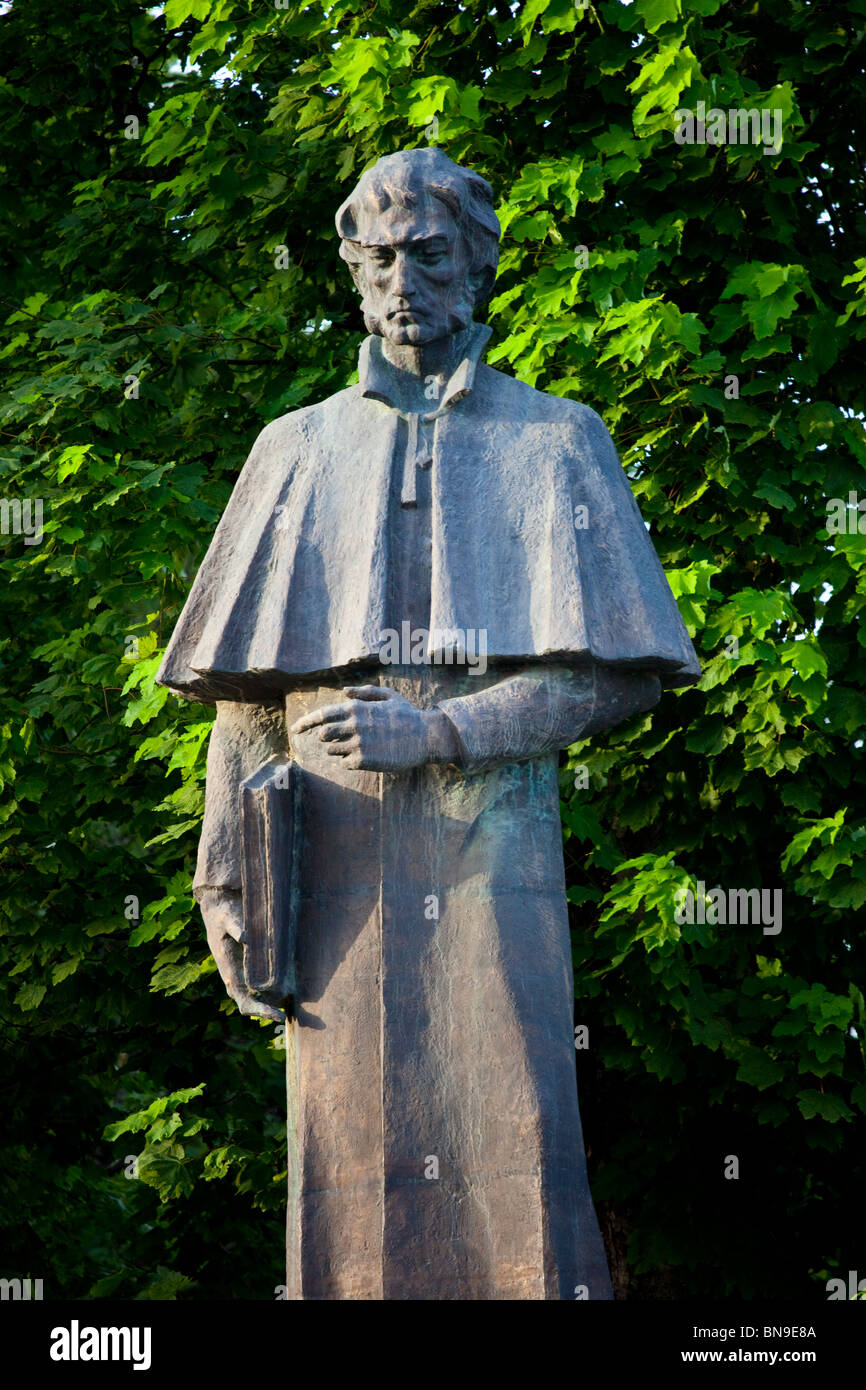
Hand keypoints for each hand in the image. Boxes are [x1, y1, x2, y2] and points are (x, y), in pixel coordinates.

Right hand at [198, 886, 284, 1022]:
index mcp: (229, 972)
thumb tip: (245, 937)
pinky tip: (291, 989)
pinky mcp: (246, 969)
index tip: (279, 1014)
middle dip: (270, 1012)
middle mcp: (234, 979)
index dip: (261, 1011)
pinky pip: (260, 986)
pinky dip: (273, 992)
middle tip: (291, 1014)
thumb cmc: (223, 914)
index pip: (244, 1002)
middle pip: (251, 1006)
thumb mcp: (228, 917)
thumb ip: (236, 926)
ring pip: (257, 998)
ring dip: (274, 1004)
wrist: (217, 908)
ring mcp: (240, 976)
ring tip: (296, 1004)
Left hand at [289, 684, 458, 772]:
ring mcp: (358, 743)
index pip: (321, 715)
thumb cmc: (409, 716)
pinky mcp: (364, 761)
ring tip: (359, 747)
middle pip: (324, 734)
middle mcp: (354, 724)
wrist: (427, 737)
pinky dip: (349, 762)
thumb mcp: (389, 696)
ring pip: (332, 750)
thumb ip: (365, 693)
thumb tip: (344, 692)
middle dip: (328, 737)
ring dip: (339, 750)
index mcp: (357, 708)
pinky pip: (344, 763)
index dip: (305, 723)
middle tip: (342, 739)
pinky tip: (366, 757)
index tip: (295, 730)